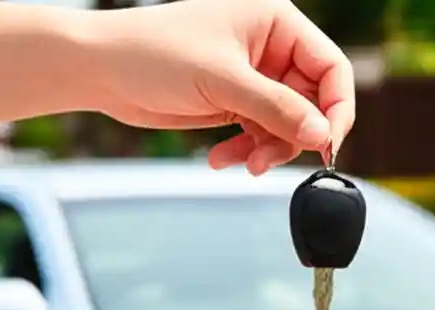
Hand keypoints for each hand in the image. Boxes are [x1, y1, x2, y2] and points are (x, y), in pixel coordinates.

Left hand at [85, 0, 354, 174]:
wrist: (99, 70)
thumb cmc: (153, 54)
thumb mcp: (222, 81)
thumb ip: (277, 108)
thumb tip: (323, 135)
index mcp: (275, 21)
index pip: (330, 67)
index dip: (335, 108)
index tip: (327, 143)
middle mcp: (269, 47)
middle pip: (310, 102)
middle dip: (293, 135)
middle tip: (268, 161)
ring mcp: (252, 76)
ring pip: (286, 124)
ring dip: (268, 148)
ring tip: (243, 163)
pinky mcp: (232, 101)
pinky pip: (258, 133)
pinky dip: (245, 150)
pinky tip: (219, 158)